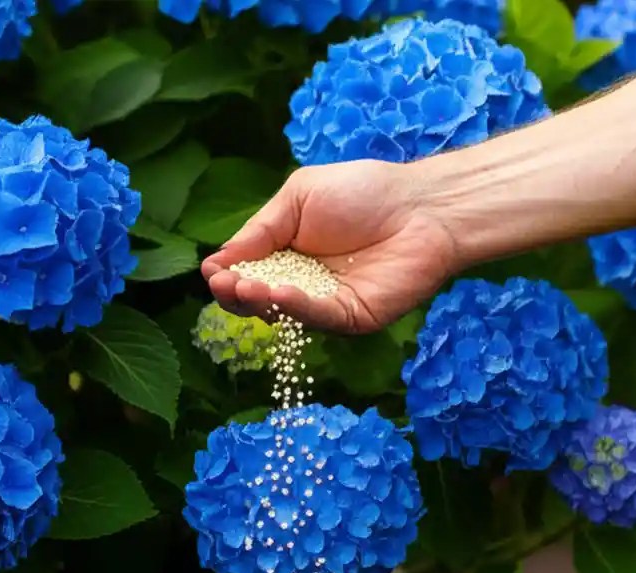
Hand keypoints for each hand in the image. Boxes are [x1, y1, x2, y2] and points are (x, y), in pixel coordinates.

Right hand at [201, 160, 461, 334]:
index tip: (213, 271)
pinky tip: (279, 294)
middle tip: (224, 285)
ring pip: (283, 314)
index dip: (227, 274)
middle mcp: (301, 282)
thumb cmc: (363, 192)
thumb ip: (260, 230)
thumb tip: (218, 261)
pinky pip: (318, 317)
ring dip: (260, 303)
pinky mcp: (352, 318)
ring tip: (245, 288)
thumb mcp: (298, 198)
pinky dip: (296, 308)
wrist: (422, 205)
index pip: (246, 270)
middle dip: (236, 294)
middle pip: (258, 299)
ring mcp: (326, 304)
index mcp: (285, 252)